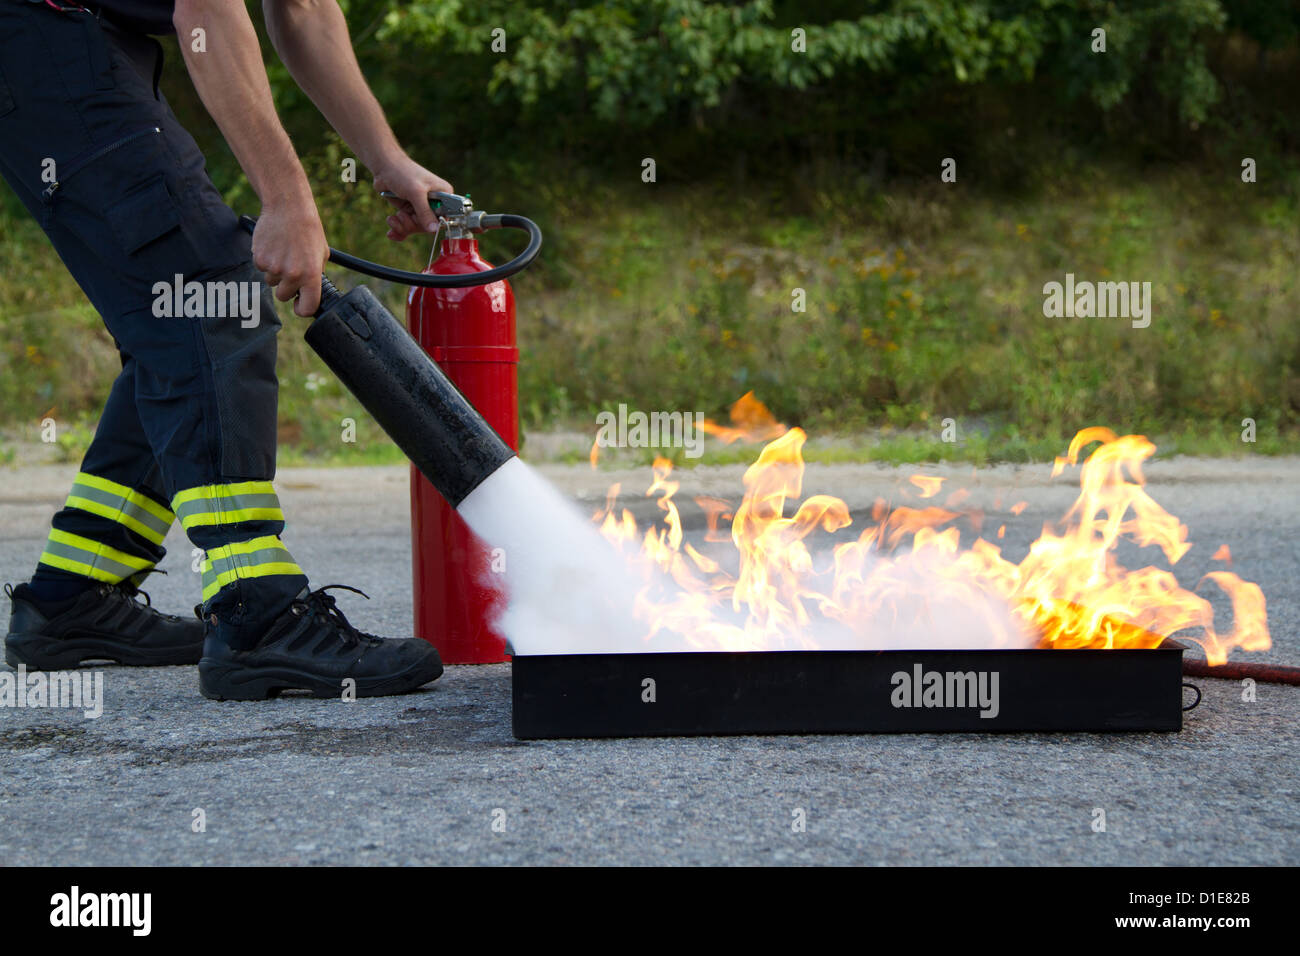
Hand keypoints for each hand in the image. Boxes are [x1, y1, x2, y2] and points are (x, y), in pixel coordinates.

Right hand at [252, 200, 328, 316]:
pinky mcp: (260, 258)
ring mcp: (274, 267)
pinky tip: (274, 246)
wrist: (288, 208)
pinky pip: (261, 269)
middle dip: (286, 287)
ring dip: (276, 273)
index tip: (299, 304)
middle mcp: (292, 274)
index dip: (302, 309)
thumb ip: (316, 275)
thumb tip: (311, 292)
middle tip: (290, 269)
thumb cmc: (308, 230)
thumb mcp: (321, 254)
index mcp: (311, 275)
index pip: (307, 308)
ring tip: (283, 252)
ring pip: (271, 282)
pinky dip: (266, 260)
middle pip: (283, 296)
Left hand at [373, 155, 453, 240]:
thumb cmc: (403, 173)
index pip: (444, 218)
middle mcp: (434, 203)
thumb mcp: (416, 193)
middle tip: (401, 216)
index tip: (417, 220)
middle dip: (412, 225)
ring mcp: (421, 208)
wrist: (384, 167)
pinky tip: (391, 233)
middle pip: (428, 226)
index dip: (431, 224)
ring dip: (403, 226)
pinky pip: (407, 227)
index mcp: (444, 195)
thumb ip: (425, 212)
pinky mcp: (409, 210)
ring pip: (416, 228)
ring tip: (393, 218)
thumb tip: (434, 229)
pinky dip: (399, 231)